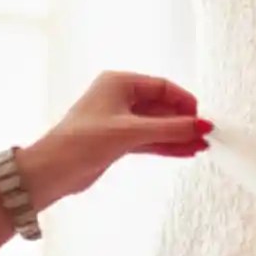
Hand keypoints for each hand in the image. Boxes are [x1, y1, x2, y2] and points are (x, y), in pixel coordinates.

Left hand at [17, 72, 211, 208]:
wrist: (51, 171)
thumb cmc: (80, 143)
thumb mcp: (131, 132)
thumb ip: (170, 129)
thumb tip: (201, 125)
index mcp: (118, 83)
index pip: (162, 86)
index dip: (184, 102)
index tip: (200, 118)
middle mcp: (119, 98)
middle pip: (161, 106)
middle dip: (183, 121)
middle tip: (204, 135)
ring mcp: (119, 120)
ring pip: (156, 125)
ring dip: (177, 135)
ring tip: (200, 146)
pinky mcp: (118, 141)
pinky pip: (149, 139)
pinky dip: (166, 145)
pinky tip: (184, 152)